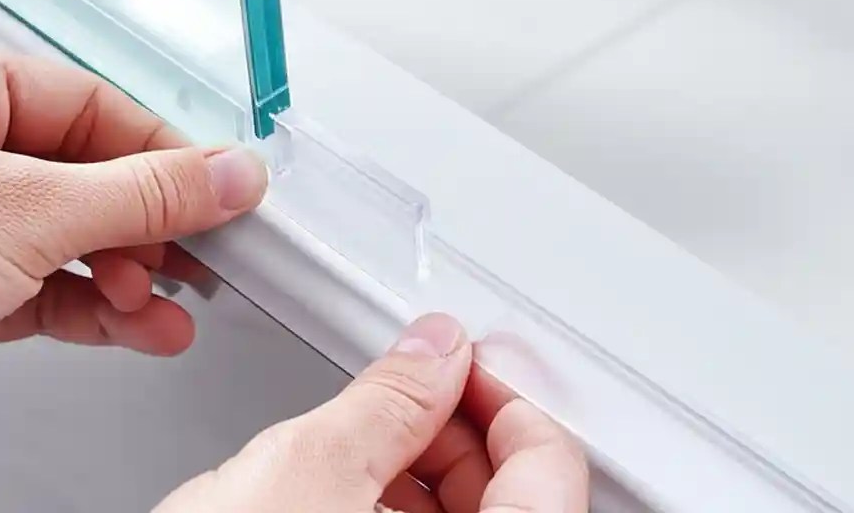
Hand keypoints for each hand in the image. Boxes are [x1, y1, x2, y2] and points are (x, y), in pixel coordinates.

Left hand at [0, 37, 267, 365]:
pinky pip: (33, 285)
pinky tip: (130, 327)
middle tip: (203, 263)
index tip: (227, 195)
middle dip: (149, 235)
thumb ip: (141, 195)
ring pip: (63, 240)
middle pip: (88, 179)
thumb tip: (230, 172)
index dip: (173, 158)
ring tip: (169, 313)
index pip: (101, 112)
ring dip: (125, 283)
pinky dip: (85, 309)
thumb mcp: (21, 213)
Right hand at [157, 313, 589, 512]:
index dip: (499, 394)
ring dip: (426, 477)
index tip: (454, 364)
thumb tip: (430, 355)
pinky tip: (350, 498)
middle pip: (518, 499)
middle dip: (457, 434)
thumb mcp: (301, 475)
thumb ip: (386, 403)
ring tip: (364, 443)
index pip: (551, 465)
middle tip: (405, 394)